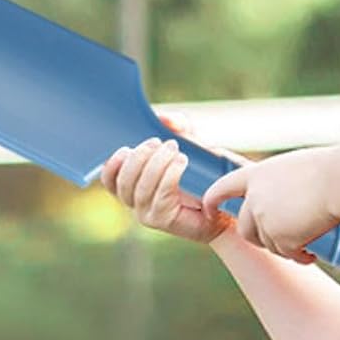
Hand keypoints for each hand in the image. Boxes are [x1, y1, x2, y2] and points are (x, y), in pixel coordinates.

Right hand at [99, 111, 244, 246]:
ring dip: (156, 165)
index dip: (112, 166)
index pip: (110, 180)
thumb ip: (179, 128)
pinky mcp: (164, 221)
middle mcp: (138, 203)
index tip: (126, 148)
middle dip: (139, 159)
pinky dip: (169, 176)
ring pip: (140, 190)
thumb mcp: (192, 144)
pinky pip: (159, 197)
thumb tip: (164, 118)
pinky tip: (182, 162)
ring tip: (176, 150)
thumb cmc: (208, 176)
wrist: (228, 203)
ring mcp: (149, 215)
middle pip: (123, 183)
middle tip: (161, 143)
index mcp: (136, 186)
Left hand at [202, 148, 337, 263]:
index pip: (223, 187)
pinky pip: (285, 254)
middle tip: (279, 241)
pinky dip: (298, 256)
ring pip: (267, 243)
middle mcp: (255, 198)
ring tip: (305, 244)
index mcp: (257, 175)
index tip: (208, 210)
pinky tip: (310, 255)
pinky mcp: (280, 238)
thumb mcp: (294, 170)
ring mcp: (265, 219)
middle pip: (244, 228)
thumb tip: (279, 206)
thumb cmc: (329, 171)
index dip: (212, 200)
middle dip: (258, 238)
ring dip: (284, 247)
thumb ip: (278, 186)